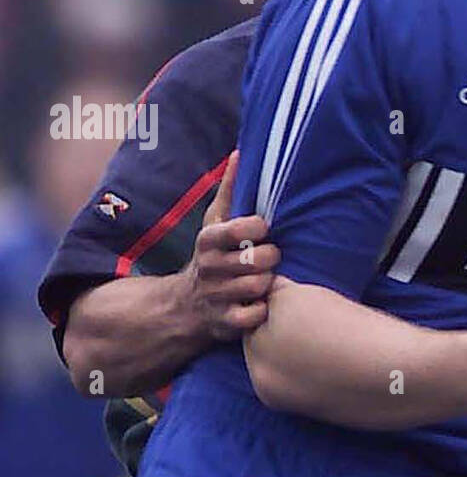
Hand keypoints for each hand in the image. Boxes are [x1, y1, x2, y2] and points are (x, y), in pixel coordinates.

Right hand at [181, 151, 280, 342]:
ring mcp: (216, 296)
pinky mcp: (225, 323)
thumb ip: (229, 191)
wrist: (187, 304)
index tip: (263, 228)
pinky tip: (259, 303)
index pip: (237, 229)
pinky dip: (261, 311)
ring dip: (267, 283)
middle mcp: (209, 268)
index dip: (257, 228)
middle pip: (256, 260)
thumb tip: (240, 153)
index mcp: (208, 240)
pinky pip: (255, 315)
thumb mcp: (214, 222)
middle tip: (270, 257)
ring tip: (264, 279)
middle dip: (270, 258)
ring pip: (258, 286)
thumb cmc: (212, 255)